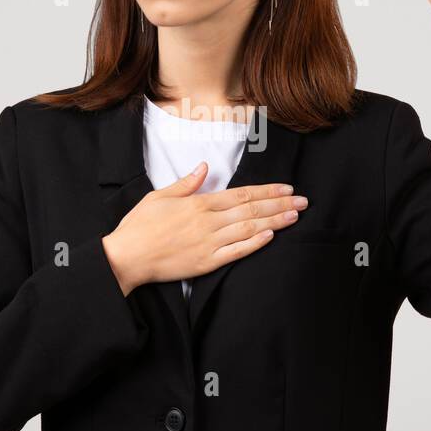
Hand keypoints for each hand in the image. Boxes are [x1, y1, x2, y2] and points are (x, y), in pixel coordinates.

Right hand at [101, 163, 307, 295]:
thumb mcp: (159, 196)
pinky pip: (237, 252)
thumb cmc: (139, 226)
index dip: (267, 191)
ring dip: (275, 222)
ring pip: (249, 229)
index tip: (286, 188)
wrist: (127, 257)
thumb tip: (205, 167)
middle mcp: (208, 222)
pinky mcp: (207, 263)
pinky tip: (271, 237)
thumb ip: (186, 183)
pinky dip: (255, 244)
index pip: (241, 194)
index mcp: (198, 203)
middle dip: (280, 205)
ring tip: (294, 217)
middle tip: (303, 201)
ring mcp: (209, 243)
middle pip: (252, 210)